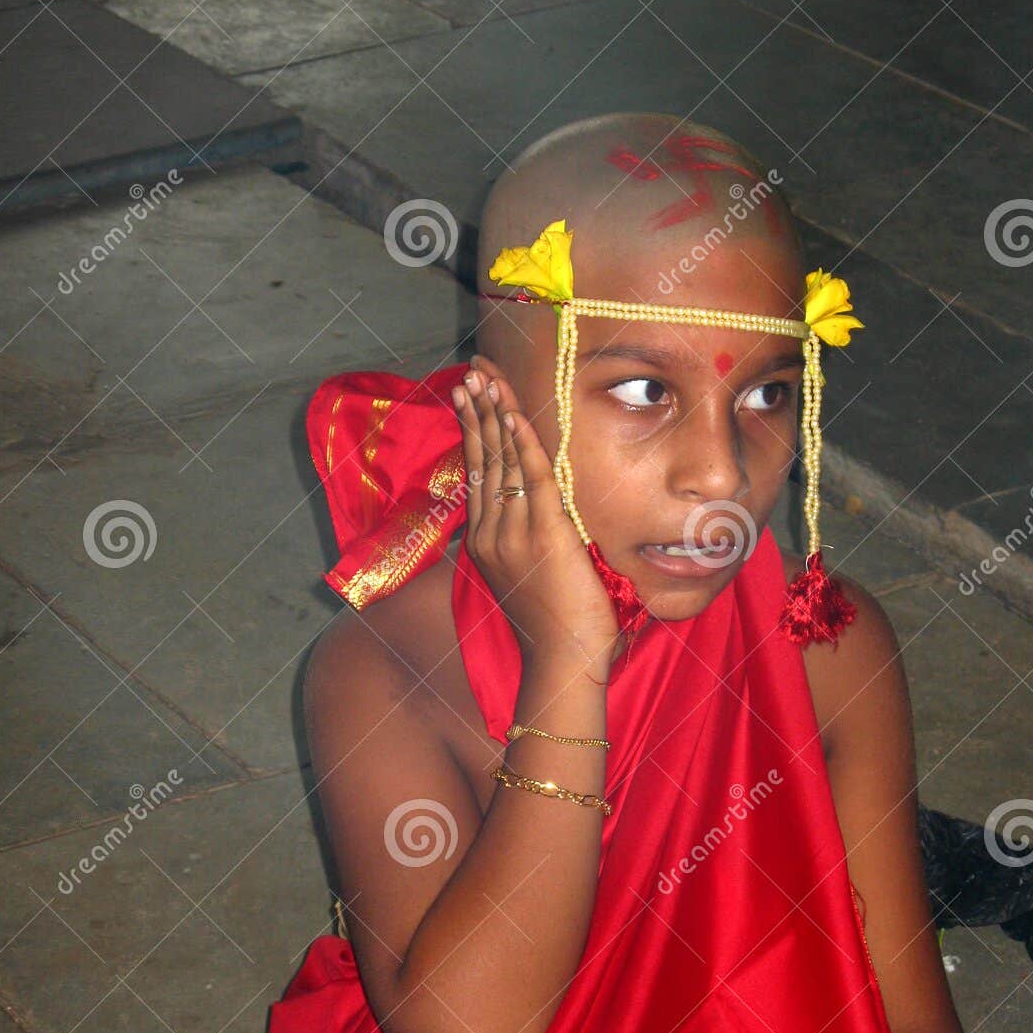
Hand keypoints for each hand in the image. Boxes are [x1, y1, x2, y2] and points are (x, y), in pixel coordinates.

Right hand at [453, 355, 620, 682]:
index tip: (470, 397)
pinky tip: (512, 413)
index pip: (477, 475)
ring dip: (494, 414)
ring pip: (501, 460)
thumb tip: (543, 516)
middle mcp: (491, 533)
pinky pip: (529, 477)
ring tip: (485, 377)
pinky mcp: (544, 535)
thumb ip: (528, 544)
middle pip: (481, 459)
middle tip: (471, 371)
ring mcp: (513, 533)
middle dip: (476, 411)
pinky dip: (521, 441)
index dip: (475, 433)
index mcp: (485, 543)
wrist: (561, 661)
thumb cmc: (555, 629)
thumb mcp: (531, 578)